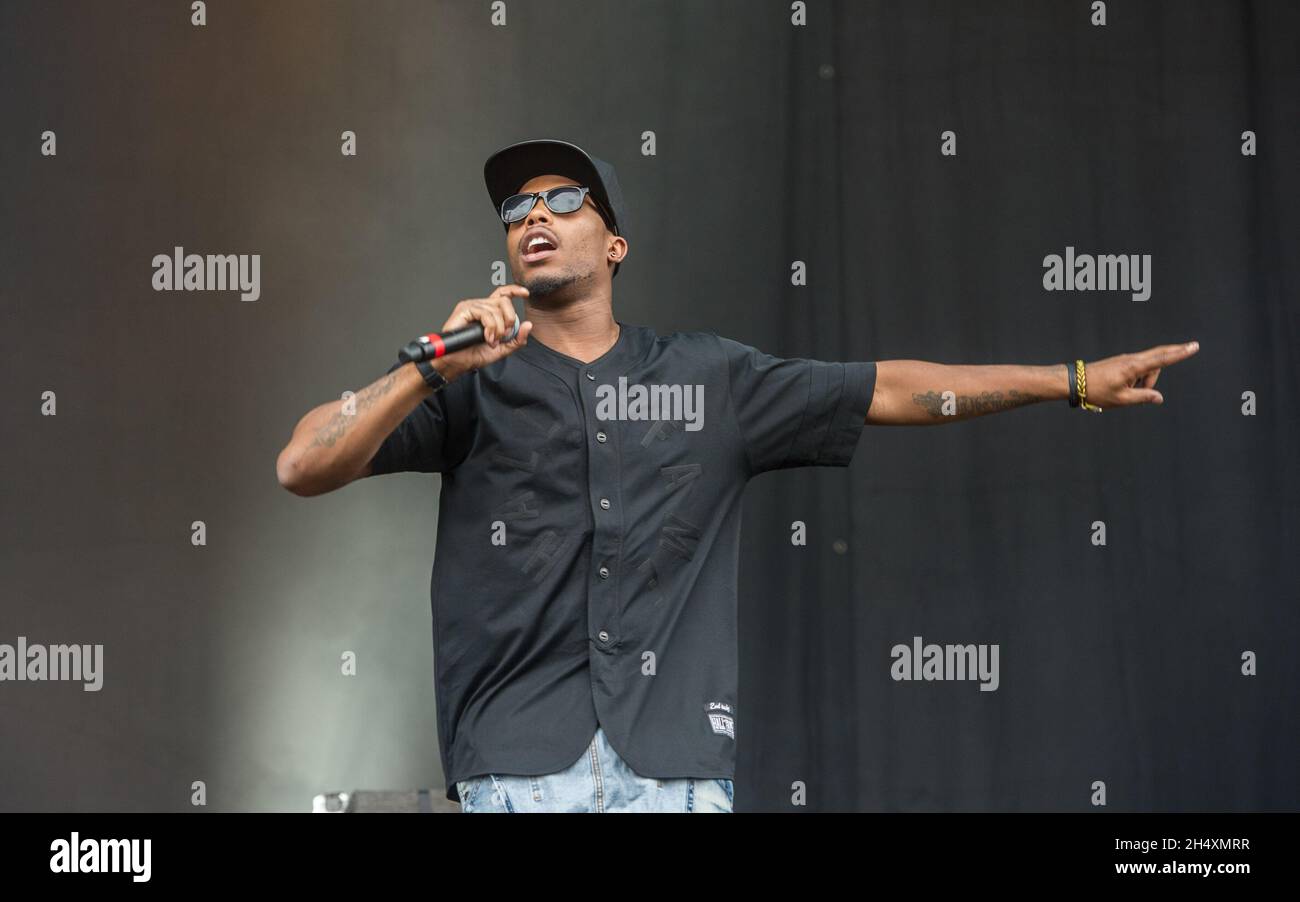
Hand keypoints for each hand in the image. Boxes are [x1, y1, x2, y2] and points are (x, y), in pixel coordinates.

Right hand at [438, 285, 533, 375]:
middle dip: (509, 320)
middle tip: (503, 335)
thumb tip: (528, 325)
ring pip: (496, 309)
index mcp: (489, 312)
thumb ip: (517, 339)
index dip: (515, 290)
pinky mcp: (464, 309)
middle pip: (504, 301)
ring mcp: (472, 306)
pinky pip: (485, 313)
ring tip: (491, 340)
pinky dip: (490, 327)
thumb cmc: (474, 355)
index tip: (525, 294)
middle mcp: (480, 306)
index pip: (503, 294)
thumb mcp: (503, 349)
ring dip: (498, 329)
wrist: (458, 362)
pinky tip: (486, 337)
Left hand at [1078, 340, 1199, 407]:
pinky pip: (1137, 370)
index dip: (1180, 353)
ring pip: (1147, 368)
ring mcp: (1126, 360)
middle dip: (1165, 365)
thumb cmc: (1096, 390)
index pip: (1162, 358)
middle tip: (1170, 367)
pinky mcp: (1121, 363)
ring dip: (1146, 382)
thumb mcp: (1122, 399)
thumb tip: (1159, 397)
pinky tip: (1125, 390)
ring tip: (1128, 394)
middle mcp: (1131, 359)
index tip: (1193, 346)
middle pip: (1158, 359)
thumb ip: (1143, 397)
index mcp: (1133, 367)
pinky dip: (1138, 380)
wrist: (1075, 381)